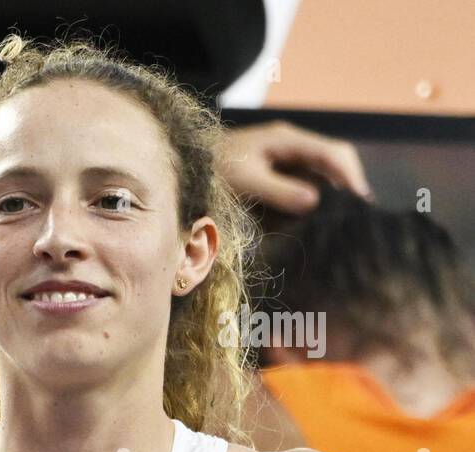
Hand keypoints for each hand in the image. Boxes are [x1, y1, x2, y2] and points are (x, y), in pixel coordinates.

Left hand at [218, 120, 371, 212]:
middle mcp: (290, 143)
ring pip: (320, 169)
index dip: (350, 175)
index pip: (332, 153)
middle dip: (347, 182)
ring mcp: (283, 154)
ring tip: (343, 215)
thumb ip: (279, 190)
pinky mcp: (275, 167)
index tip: (361, 200)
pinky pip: (304, 177)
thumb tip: (315, 201)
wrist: (185, 160)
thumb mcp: (245, 182)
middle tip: (358, 213)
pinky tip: (317, 212)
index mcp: (286, 139)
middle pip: (332, 158)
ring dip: (332, 189)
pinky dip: (314, 192)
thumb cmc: (212, 169)